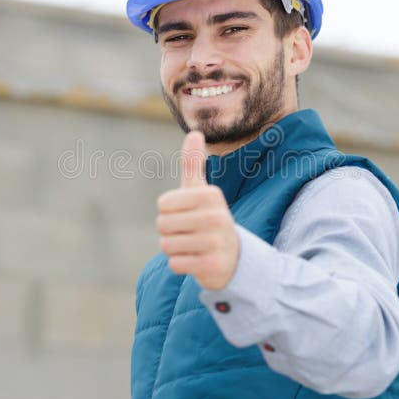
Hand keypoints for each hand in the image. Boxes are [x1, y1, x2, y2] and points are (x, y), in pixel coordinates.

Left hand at [156, 131, 239, 289]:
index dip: (169, 212)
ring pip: (167, 246)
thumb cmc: (210, 220)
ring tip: (194, 247)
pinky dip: (181, 265)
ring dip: (175, 249)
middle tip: (190, 234)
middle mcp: (217, 217)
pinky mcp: (213, 266)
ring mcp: (216, 242)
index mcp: (212, 195)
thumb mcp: (202, 192)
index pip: (163, 204)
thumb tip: (194, 132)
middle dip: (170, 232)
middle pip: (163, 225)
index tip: (188, 215)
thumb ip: (194, 164)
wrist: (236, 258)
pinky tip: (197, 261)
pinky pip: (175, 264)